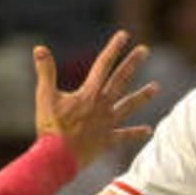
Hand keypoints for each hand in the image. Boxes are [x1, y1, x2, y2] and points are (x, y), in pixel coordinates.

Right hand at [34, 31, 155, 169]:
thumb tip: (39, 48)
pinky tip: (149, 131)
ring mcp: (107, 123)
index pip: (103, 65)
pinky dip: (136, 133)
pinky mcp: (107, 140)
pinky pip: (124, 135)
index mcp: (88, 94)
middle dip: (132, 63)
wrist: (58, 158)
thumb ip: (45, 72)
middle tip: (145, 50)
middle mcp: (102, 105)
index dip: (113, 49)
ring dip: (142, 96)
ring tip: (156, 87)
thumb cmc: (50, 128)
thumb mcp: (45, 97)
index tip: (124, 35)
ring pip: (129, 106)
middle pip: (121, 80)